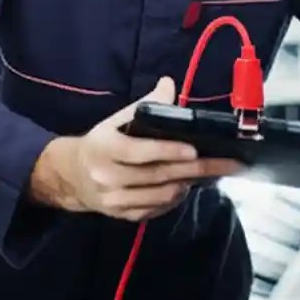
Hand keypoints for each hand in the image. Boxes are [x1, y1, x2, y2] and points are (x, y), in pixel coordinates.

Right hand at [29, 77, 243, 220]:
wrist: (72, 176)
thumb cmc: (102, 142)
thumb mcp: (116, 120)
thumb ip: (145, 105)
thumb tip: (169, 83)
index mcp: (105, 148)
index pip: (141, 152)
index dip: (169, 151)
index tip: (195, 149)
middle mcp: (107, 177)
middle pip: (159, 175)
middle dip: (197, 169)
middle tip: (228, 164)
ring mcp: (114, 200)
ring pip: (161, 196)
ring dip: (189, 183)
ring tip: (212, 172)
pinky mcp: (122, 216)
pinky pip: (156, 210)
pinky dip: (176, 198)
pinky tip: (188, 185)